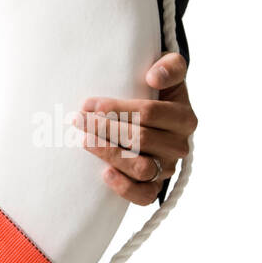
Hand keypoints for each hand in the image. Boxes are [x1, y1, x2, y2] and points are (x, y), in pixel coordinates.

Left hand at [70, 52, 196, 204]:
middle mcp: (179, 145)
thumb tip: (153, 77)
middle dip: (105, 128)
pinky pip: (144, 196)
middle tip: (78, 119)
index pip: (149, 113)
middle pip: (141, 139)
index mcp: (184, 117)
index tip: (89, 104)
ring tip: (84, 140)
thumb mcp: (166, 69)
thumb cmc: (155, 88)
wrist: (156, 114)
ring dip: (108, 153)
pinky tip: (104, 173)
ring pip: (141, 168)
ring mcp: (168, 168)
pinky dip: (124, 187)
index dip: (116, 108)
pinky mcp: (156, 186)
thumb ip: (169, 66)